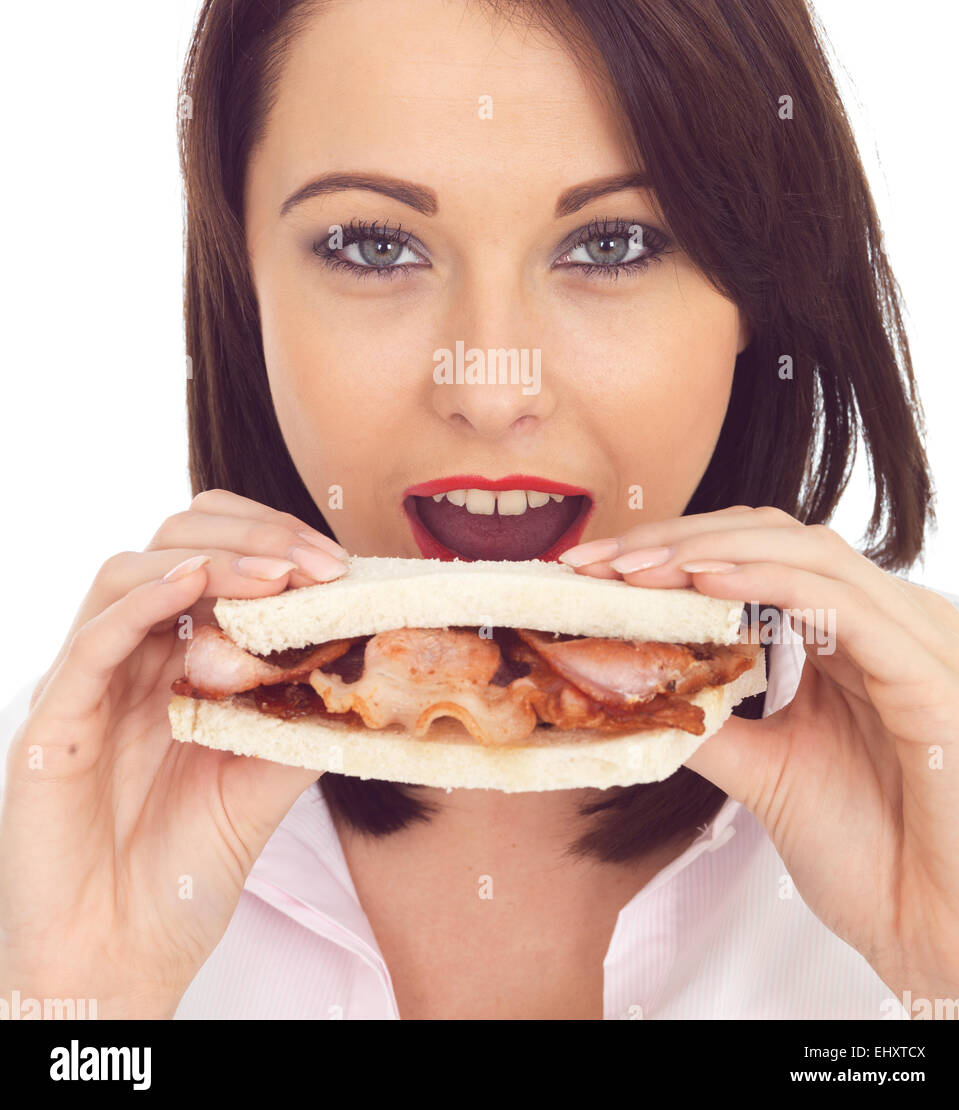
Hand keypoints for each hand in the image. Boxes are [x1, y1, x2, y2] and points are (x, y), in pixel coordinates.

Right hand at [0, 489, 348, 1018]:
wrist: (119, 961)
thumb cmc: (182, 872)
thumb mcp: (264, 781)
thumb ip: (301, 716)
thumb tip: (365, 656)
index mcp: (173, 661)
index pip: (214, 559)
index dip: (272, 543)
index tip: (337, 564)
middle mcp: (129, 658)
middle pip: (174, 545)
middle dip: (253, 537)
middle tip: (316, 562)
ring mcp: (87, 683)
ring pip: (130, 573)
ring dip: (210, 559)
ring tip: (276, 576)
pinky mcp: (53, 722)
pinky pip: (93, 639)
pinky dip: (145, 599)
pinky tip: (195, 586)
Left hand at [561, 505, 958, 1006]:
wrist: (930, 933)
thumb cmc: (869, 853)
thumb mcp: (764, 770)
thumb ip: (708, 719)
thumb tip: (629, 688)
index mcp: (852, 633)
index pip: (757, 554)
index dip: (674, 548)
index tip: (594, 569)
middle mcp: (888, 620)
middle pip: (773, 537)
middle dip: (677, 539)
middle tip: (598, 562)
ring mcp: (915, 639)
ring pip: (805, 553)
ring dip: (709, 552)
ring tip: (635, 569)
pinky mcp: (930, 675)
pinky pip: (843, 604)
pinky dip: (769, 581)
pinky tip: (705, 584)